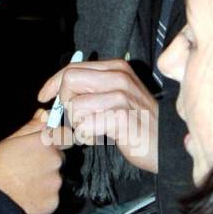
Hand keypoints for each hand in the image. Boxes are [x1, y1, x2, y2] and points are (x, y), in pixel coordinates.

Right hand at [0, 111, 67, 213]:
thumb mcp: (8, 143)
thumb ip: (31, 128)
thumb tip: (43, 114)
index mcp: (43, 143)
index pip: (64, 135)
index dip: (57, 139)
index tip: (48, 145)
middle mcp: (54, 160)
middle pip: (58, 158)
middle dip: (47, 162)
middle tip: (26, 168)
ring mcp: (55, 182)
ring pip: (54, 178)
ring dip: (44, 180)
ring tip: (23, 184)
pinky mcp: (53, 201)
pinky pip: (51, 196)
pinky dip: (42, 197)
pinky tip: (26, 196)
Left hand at [37, 58, 157, 173]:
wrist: (168, 145)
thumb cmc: (140, 124)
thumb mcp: (119, 97)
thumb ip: (93, 89)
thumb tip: (58, 92)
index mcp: (117, 68)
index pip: (72, 68)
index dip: (53, 83)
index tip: (43, 96)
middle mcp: (119, 77)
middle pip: (68, 81)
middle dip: (64, 104)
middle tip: (79, 119)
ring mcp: (121, 96)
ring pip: (74, 106)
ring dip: (78, 125)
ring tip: (96, 130)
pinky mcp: (121, 118)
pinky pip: (84, 126)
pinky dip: (87, 136)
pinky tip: (102, 138)